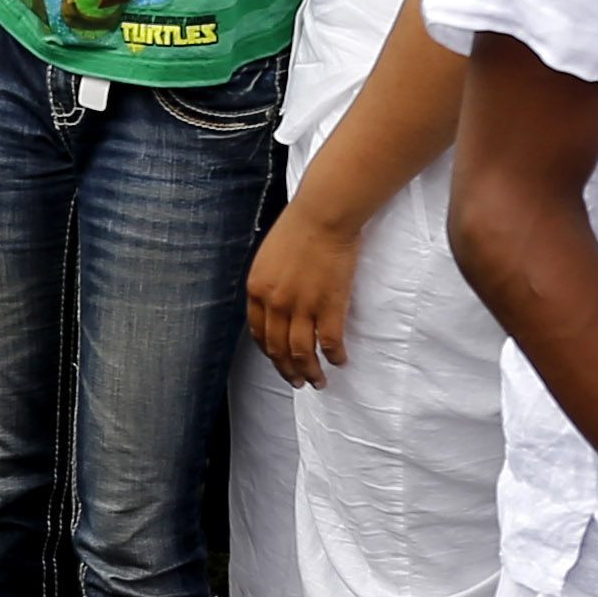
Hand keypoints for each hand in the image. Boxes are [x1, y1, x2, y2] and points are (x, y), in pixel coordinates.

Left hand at [244, 200, 360, 388]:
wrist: (323, 215)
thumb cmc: (299, 228)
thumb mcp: (269, 257)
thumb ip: (269, 283)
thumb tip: (275, 302)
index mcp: (257, 291)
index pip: (259, 333)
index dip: (269, 352)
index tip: (278, 361)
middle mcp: (275, 303)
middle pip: (278, 349)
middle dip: (287, 370)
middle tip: (297, 381)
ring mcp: (302, 306)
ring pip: (301, 353)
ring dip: (309, 372)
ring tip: (317, 381)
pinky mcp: (329, 306)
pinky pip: (329, 342)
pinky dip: (334, 356)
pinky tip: (339, 361)